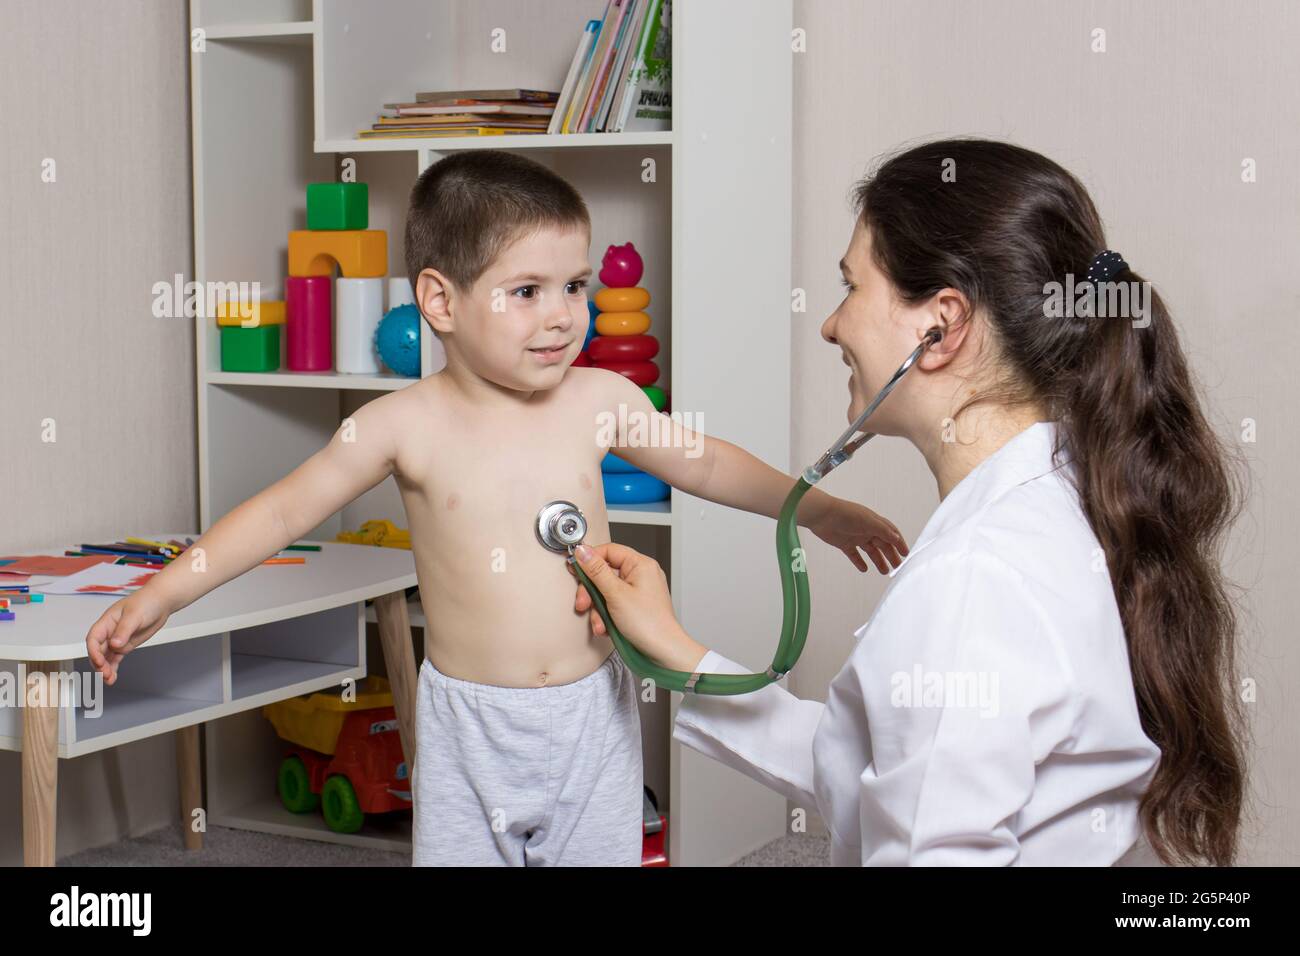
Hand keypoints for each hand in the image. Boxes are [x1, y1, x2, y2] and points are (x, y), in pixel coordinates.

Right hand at [85, 589, 173, 684]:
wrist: (161, 602)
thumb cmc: (147, 602)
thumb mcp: (135, 615)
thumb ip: (124, 630)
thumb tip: (114, 644)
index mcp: (107, 622)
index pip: (94, 638)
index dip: (93, 651)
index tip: (99, 661)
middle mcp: (109, 632)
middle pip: (98, 651)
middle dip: (99, 664)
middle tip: (105, 674)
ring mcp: (117, 639)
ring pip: (106, 657)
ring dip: (105, 669)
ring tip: (109, 679)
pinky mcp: (125, 645)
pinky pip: (115, 658)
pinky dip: (113, 667)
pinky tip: (112, 677)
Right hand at [569, 543, 707, 672]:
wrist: (663, 651)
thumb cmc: (649, 624)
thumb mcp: (616, 594)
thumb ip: (597, 571)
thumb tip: (583, 551)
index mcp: (641, 565)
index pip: (609, 550)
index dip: (590, 559)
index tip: (574, 568)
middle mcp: (641, 575)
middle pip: (605, 573)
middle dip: (591, 592)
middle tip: (583, 603)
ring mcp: (638, 591)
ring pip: (606, 592)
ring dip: (598, 609)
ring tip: (600, 623)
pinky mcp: (635, 606)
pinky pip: (613, 604)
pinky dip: (607, 616)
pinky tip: (606, 628)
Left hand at [808, 496, 908, 573]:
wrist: (822, 515)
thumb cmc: (846, 514)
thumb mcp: (868, 522)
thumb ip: (883, 531)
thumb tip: (897, 538)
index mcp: (874, 522)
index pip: (890, 533)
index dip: (899, 543)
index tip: (906, 554)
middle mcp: (866, 529)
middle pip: (882, 544)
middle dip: (891, 555)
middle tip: (897, 567)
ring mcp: (855, 537)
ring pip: (870, 551)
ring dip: (878, 561)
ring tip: (884, 571)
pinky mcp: (844, 543)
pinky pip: (854, 555)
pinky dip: (859, 562)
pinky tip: (864, 569)